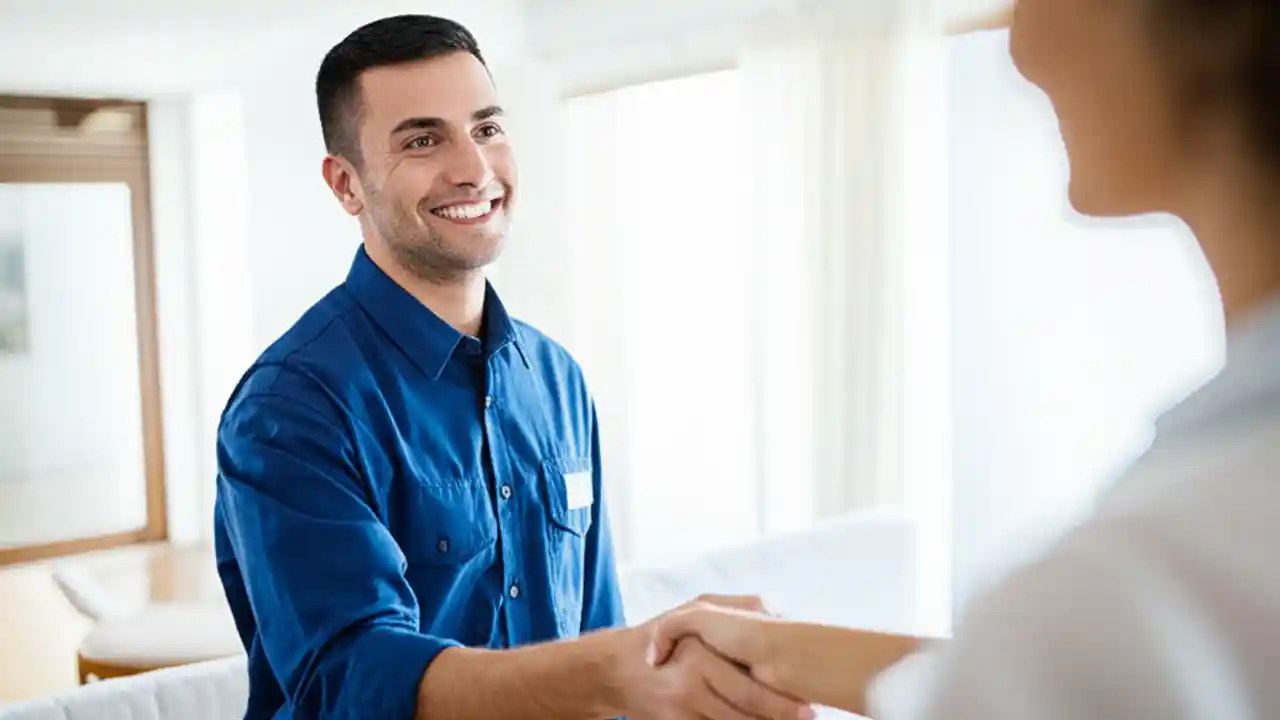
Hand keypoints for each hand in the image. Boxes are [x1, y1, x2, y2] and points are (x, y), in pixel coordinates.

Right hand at [611, 595, 812, 719]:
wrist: (613, 670)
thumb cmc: (660, 635)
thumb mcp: (692, 608)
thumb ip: (736, 607)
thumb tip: (779, 614)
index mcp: (700, 655)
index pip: (749, 687)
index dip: (782, 700)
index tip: (809, 705)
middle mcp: (691, 685)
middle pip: (745, 713)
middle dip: (779, 718)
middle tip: (809, 718)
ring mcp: (683, 711)